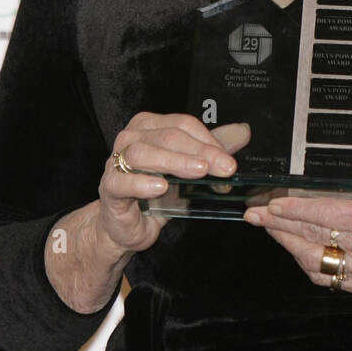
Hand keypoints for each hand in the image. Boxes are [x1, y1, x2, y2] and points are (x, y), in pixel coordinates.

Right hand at [98, 113, 250, 254]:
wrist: (127, 226)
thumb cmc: (156, 193)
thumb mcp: (188, 171)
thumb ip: (212, 150)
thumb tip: (242, 132)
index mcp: (150, 127)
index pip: (183, 125)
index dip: (208, 141)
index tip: (229, 162)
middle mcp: (131, 138)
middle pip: (167, 136)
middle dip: (199, 151)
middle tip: (224, 168)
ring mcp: (115, 162)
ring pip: (143, 153)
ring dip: (174, 161)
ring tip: (199, 172)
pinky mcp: (109, 188)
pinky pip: (122, 181)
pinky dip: (142, 182)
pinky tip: (160, 187)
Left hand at [244, 112, 351, 302]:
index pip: (328, 215)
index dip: (295, 209)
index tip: (272, 202)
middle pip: (314, 239)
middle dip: (279, 226)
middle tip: (254, 214)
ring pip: (316, 262)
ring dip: (289, 246)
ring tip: (270, 230)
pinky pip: (331, 280)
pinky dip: (311, 265)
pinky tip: (300, 251)